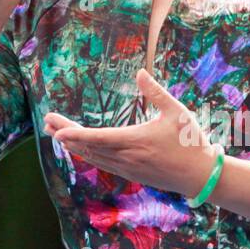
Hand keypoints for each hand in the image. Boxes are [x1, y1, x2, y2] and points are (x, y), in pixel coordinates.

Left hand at [43, 68, 219, 197]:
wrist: (202, 177)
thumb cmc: (191, 142)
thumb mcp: (177, 112)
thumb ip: (156, 92)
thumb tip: (140, 72)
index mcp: (135, 141)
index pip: (97, 138)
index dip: (75, 134)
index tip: (57, 129)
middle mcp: (127, 158)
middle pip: (88, 147)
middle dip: (65, 135)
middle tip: (46, 123)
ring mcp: (128, 169)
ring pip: (93, 157)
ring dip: (73, 145)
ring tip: (56, 134)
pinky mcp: (132, 175)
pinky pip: (102, 164)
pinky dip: (87, 154)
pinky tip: (80, 149)